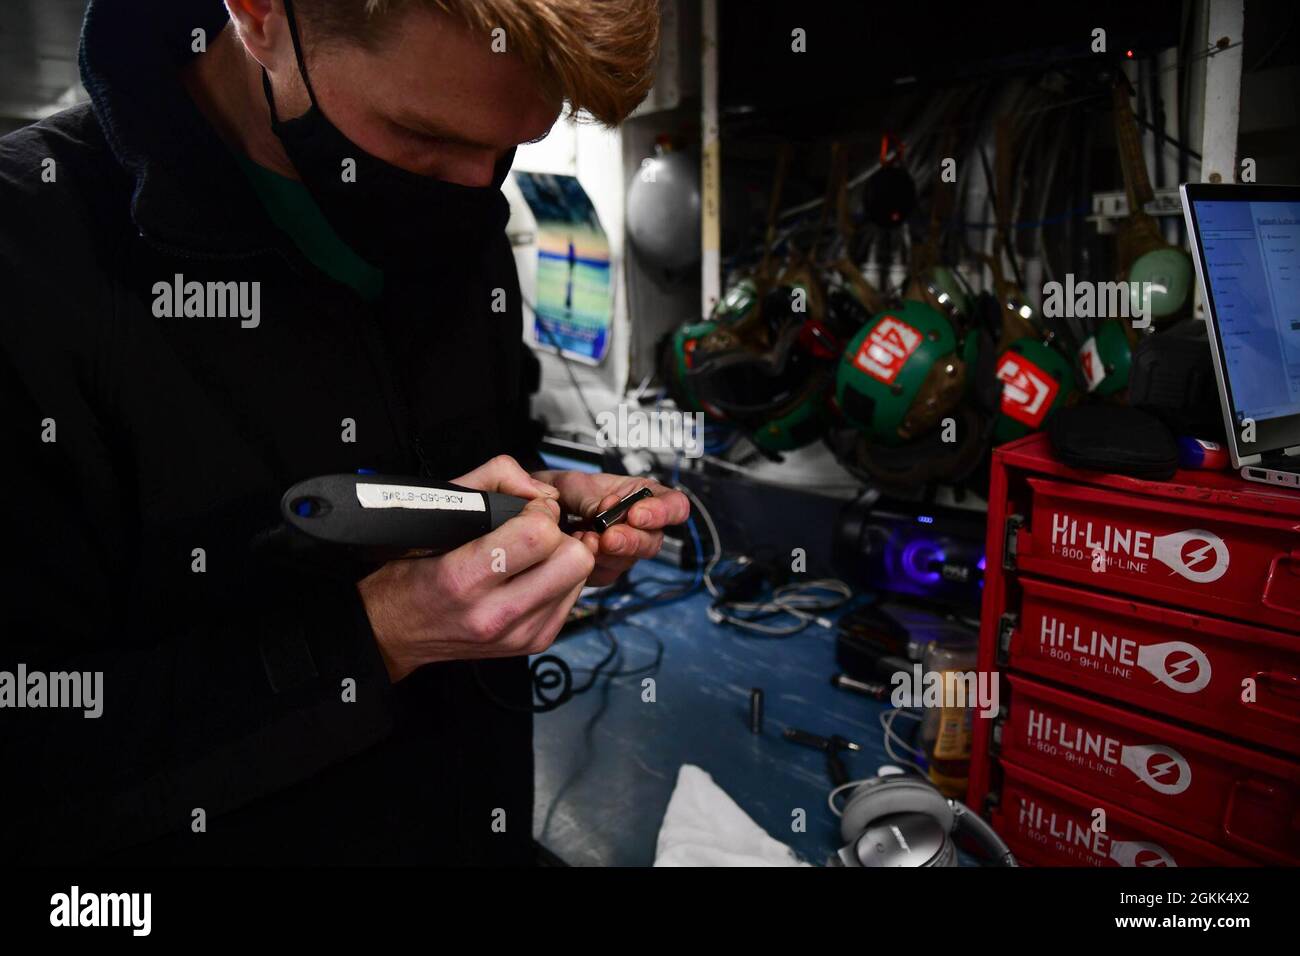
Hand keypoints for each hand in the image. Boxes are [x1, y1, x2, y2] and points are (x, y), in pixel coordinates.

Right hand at [357, 455, 597, 681]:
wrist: (397, 631)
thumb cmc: (412, 572)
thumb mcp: (437, 512)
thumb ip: (491, 481)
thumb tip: (540, 491)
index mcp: (465, 578)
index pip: (539, 536)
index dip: (540, 511)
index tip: (527, 510)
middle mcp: (495, 614)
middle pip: (574, 560)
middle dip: (561, 536)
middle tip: (537, 532)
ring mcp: (518, 634)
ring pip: (581, 578)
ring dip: (562, 559)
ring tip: (532, 556)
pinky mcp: (534, 642)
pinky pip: (573, 599)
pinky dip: (559, 581)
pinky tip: (532, 577)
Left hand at [530, 470, 690, 586]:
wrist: (539, 512)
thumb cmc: (563, 491)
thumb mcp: (572, 483)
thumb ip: (589, 497)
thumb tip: (601, 514)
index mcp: (641, 495)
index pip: (674, 505)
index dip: (662, 512)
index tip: (636, 514)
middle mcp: (639, 526)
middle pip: (654, 541)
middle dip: (631, 540)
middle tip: (609, 537)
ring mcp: (624, 551)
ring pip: (629, 560)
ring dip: (604, 553)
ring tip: (582, 537)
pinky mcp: (606, 570)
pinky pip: (606, 574)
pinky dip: (589, 563)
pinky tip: (576, 548)